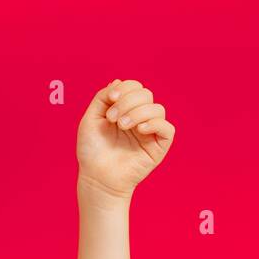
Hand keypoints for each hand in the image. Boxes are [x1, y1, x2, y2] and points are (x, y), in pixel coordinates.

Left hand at [76, 79, 175, 197]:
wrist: (96, 177)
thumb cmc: (91, 150)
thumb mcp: (91, 118)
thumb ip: (102, 97)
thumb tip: (119, 81)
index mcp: (124, 109)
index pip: (134, 87)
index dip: (125, 88)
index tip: (110, 99)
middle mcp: (139, 118)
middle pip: (146, 94)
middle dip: (127, 101)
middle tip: (112, 118)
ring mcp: (150, 132)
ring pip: (157, 109)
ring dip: (137, 112)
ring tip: (122, 126)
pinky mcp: (158, 146)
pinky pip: (167, 128)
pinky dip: (154, 124)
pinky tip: (139, 130)